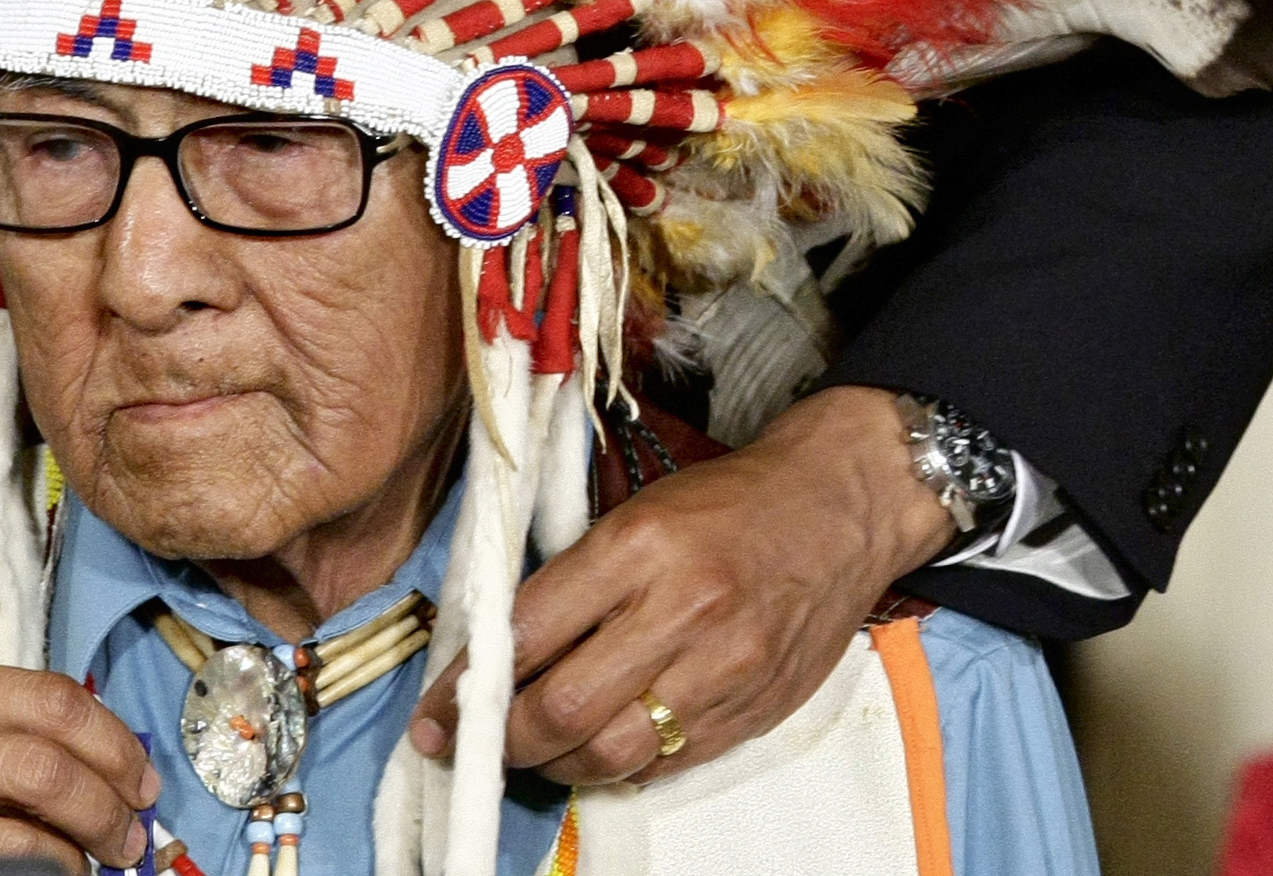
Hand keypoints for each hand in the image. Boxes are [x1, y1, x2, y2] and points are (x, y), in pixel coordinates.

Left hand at [409, 384, 956, 784]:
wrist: (836, 507)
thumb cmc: (725, 502)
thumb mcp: (637, 513)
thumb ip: (576, 579)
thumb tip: (501, 647)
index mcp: (639, 546)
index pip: (531, 631)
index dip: (471, 684)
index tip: (436, 713)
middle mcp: (682, 611)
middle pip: (566, 708)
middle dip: (504, 740)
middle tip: (469, 745)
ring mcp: (724, 669)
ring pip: (614, 753)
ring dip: (556, 765)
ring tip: (530, 754)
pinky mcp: (754, 710)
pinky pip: (667, 763)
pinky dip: (619, 769)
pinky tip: (595, 754)